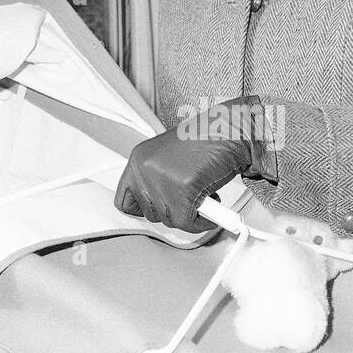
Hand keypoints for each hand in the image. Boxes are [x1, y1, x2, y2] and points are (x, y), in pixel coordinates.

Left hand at [115, 96, 275, 232]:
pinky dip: (203, 220)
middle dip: (173, 210)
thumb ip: (156, 180)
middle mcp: (145, 169)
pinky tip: (211, 203)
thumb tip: (156, 207)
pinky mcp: (182, 190)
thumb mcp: (168, 158)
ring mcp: (162, 180)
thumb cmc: (205, 141)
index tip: (159, 208)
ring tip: (201, 194)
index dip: (144, 209)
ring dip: (190, 215)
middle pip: (150, 214)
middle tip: (188, 198)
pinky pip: (188, 222)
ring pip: (170, 220)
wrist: (228, 130)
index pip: (123, 201)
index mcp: (138, 160)